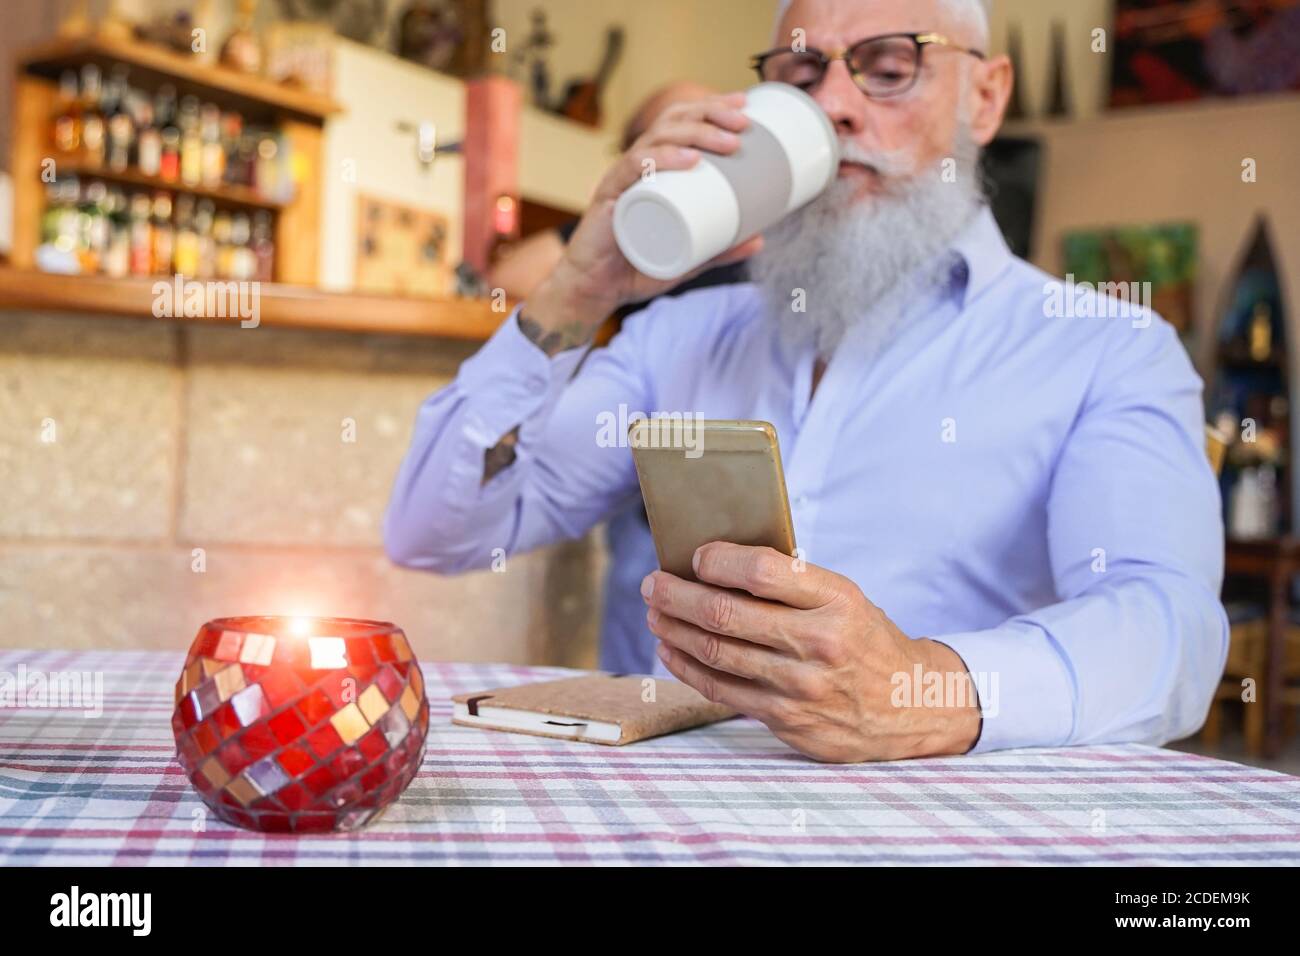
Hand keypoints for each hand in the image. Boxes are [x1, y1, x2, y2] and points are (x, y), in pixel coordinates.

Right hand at [522, 93, 764, 350]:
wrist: (595, 292)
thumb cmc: (636, 267)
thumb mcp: (688, 258)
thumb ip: (720, 248)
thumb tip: (760, 240)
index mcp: (654, 170)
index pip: (680, 123)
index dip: (710, 109)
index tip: (743, 107)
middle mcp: (637, 166)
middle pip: (671, 121)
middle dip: (709, 114)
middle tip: (742, 121)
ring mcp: (622, 179)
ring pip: (656, 138)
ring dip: (695, 133)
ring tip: (727, 142)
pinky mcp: (609, 197)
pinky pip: (633, 168)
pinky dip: (661, 159)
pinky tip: (688, 159)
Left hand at [642, 542, 982, 762]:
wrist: (911, 706)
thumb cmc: (865, 639)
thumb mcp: (845, 598)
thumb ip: (791, 584)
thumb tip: (715, 565)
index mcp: (838, 601)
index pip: (764, 572)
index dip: (719, 561)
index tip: (694, 555)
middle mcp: (821, 644)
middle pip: (727, 615)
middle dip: (678, 595)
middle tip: (652, 583)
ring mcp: (802, 688)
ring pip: (717, 654)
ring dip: (675, 630)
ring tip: (655, 613)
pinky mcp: (788, 720)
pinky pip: (723, 691)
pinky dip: (689, 667)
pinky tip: (672, 649)